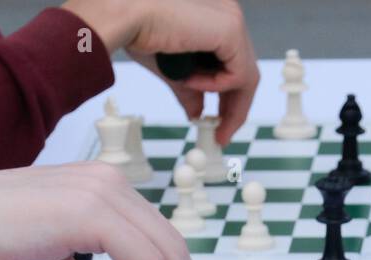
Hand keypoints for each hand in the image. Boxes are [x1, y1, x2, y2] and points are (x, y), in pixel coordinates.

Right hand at [63, 0, 259, 143]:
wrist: (124, 16)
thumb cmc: (137, 30)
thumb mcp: (173, 68)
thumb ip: (190, 89)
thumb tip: (197, 113)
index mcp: (216, 15)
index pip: (235, 64)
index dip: (229, 98)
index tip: (219, 126)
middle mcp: (229, 12)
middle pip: (244, 71)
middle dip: (234, 108)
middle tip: (221, 135)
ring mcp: (233, 19)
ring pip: (246, 76)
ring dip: (222, 100)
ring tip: (195, 102)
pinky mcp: (232, 28)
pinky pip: (239, 74)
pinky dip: (215, 86)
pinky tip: (191, 80)